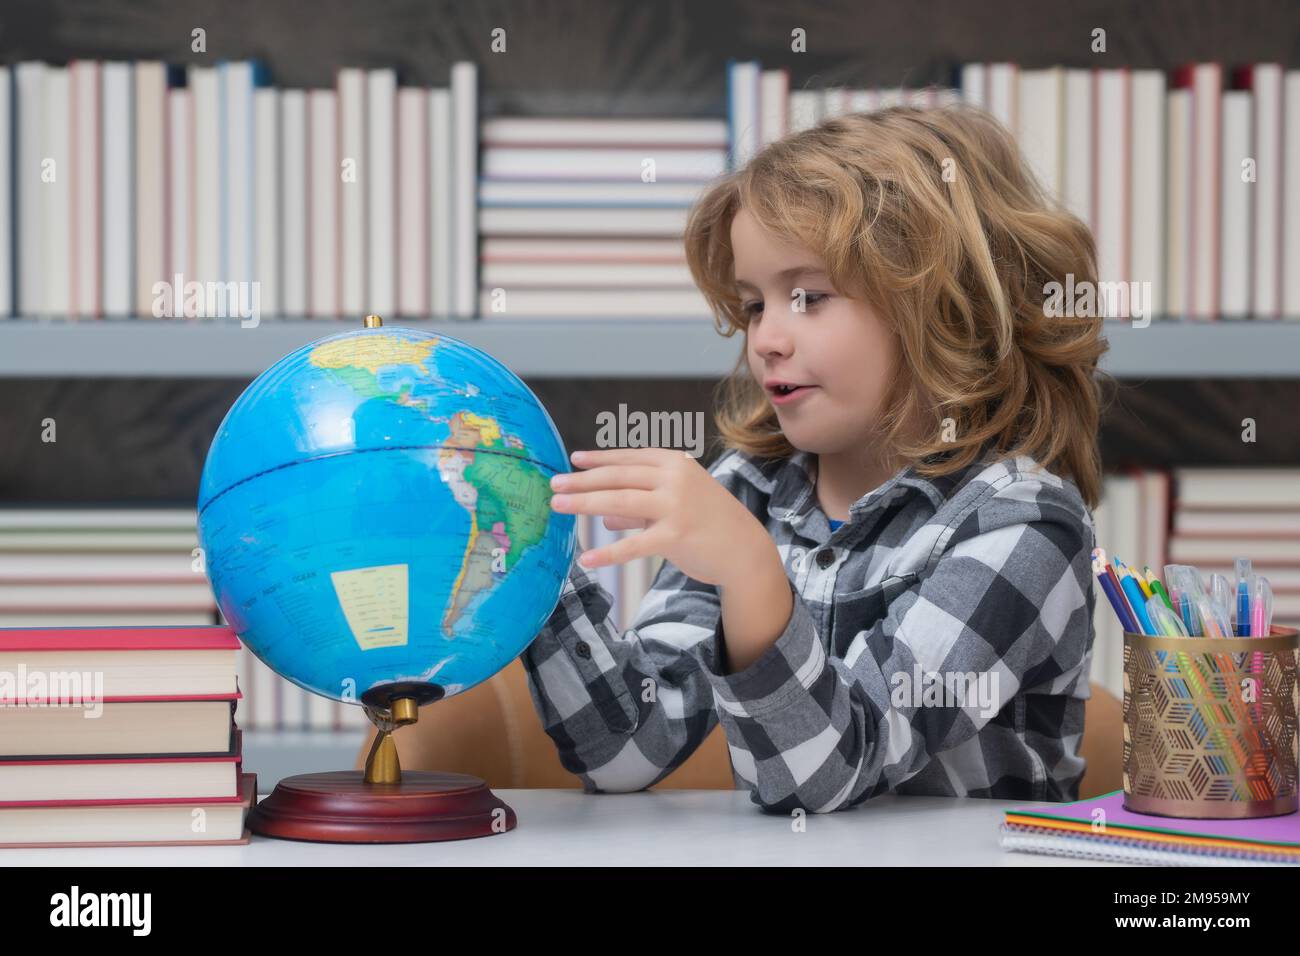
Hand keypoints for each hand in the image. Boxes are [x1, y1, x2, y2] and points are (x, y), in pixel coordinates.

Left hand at [549, 447, 776, 588]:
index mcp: (674, 463)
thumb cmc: (708, 523)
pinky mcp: (675, 536)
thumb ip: (639, 508)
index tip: (573, 460)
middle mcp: (674, 479)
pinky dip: (607, 553)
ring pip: (619, 502)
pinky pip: (633, 545)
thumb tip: (603, 516)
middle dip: (582, 481)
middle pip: (617, 477)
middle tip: (554, 485)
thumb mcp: (674, 505)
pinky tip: (586, 559)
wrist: (745, 549)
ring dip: (584, 504)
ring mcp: (675, 506)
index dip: (598, 459)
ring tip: (559, 506)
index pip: (628, 459)